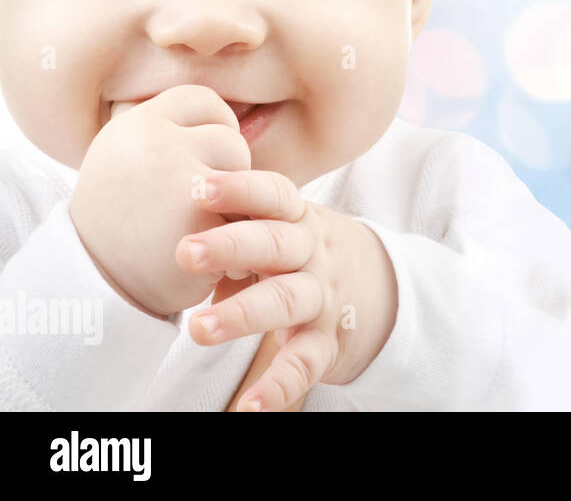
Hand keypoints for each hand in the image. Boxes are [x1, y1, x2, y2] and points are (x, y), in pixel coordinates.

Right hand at [71, 85, 250, 317]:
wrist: (94, 287)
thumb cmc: (122, 223)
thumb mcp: (130, 161)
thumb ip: (173, 135)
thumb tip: (234, 117)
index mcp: (135, 124)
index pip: (202, 101)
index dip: (216, 127)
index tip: (206, 158)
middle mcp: (153, 144)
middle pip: (230, 141)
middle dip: (227, 175)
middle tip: (197, 207)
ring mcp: (178, 180)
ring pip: (246, 179)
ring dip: (238, 207)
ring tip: (203, 231)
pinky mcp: (201, 221)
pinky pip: (248, 219)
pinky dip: (239, 243)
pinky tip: (212, 260)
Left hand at [174, 170, 397, 410]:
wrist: (379, 287)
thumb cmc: (302, 252)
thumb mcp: (282, 227)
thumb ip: (238, 223)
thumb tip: (169, 222)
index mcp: (298, 220)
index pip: (274, 196)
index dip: (240, 189)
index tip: (199, 187)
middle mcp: (313, 255)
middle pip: (276, 244)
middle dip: (231, 246)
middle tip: (185, 253)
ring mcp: (322, 299)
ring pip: (286, 301)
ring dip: (243, 314)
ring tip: (200, 329)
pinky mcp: (326, 344)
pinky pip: (303, 364)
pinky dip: (278, 386)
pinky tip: (250, 406)